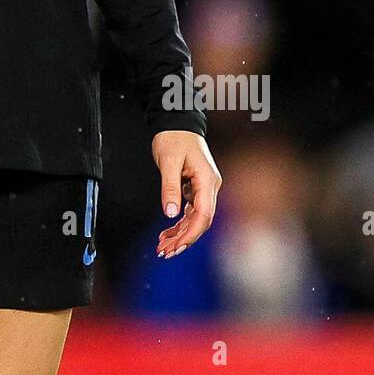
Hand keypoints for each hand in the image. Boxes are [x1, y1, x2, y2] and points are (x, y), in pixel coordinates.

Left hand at [152, 131, 221, 258]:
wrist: (177, 122)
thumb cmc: (174, 137)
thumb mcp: (168, 160)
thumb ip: (170, 187)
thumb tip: (170, 213)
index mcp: (207, 180)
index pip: (204, 215)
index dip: (190, 234)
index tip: (176, 246)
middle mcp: (210, 187)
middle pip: (201, 221)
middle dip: (184, 239)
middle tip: (165, 252)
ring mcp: (204, 188)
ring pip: (195, 219)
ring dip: (180, 234)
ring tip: (163, 247)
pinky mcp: (196, 189)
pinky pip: (190, 211)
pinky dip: (178, 223)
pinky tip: (167, 233)